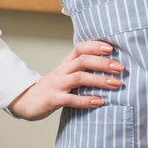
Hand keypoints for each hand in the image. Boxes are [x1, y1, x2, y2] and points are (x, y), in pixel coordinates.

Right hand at [8, 41, 123, 120]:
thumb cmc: (53, 87)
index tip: (111, 48)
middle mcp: (62, 71)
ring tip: (116, 84)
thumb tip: (109, 64)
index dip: (95, 46)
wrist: (26, 101)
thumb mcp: (66, 73)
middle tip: (120, 68)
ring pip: (79, 78)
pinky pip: (71, 99)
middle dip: (103, 63)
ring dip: (99, 80)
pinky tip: (99, 102)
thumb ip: (82, 67)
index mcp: (66, 62)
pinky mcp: (53, 99)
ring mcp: (57, 84)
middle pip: (83, 61)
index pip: (80, 48)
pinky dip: (86, 100)